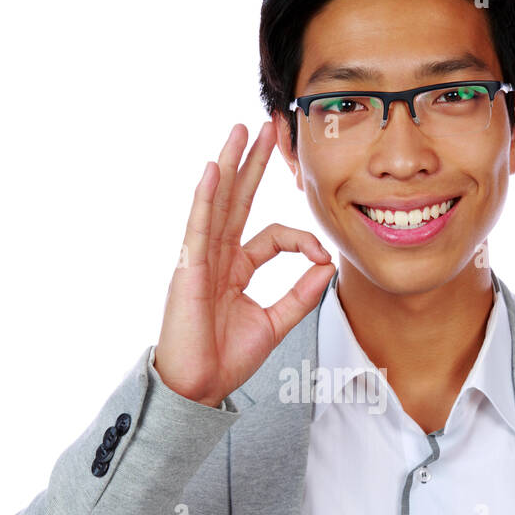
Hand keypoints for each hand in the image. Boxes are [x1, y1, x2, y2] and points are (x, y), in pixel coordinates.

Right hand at [153, 121, 334, 405]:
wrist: (198, 388)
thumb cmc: (225, 359)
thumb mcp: (274, 324)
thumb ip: (300, 296)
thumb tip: (327, 268)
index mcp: (236, 269)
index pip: (272, 236)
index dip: (302, 240)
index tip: (323, 255)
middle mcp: (217, 257)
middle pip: (238, 200)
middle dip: (252, 163)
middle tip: (265, 127)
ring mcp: (200, 259)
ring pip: (217, 202)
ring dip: (229, 164)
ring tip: (239, 131)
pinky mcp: (187, 269)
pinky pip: (198, 226)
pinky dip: (206, 197)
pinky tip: (214, 169)